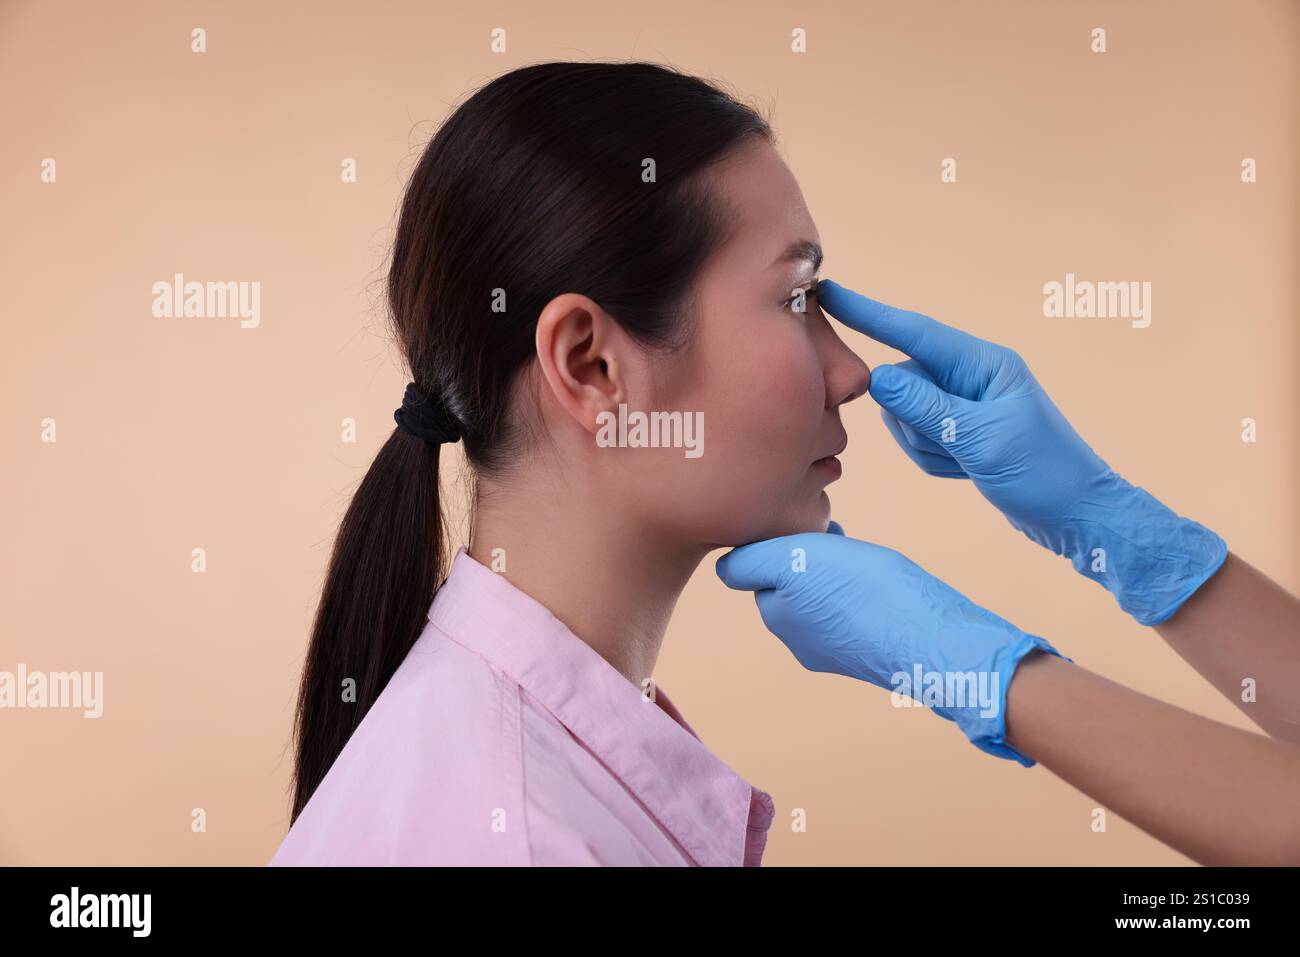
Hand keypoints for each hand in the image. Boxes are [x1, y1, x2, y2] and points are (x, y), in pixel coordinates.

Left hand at [715, 521, 1068, 765]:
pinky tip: (881, 577)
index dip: (778, 541)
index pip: (757, 568)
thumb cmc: (864, 592)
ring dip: (834, 565)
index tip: (801, 529)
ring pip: (822, 590)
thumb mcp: (795, 562)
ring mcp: (837, 647)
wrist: (934, 638)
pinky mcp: (871, 647)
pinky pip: (852, 606)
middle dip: (805, 553)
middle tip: (833, 534)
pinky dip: (860, 584)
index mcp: (777, 617)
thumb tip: (726, 567)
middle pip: (790, 580)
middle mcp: (800, 639)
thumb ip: (752, 562)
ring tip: (858, 552)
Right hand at [816, 278, 1226, 626]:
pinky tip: (965, 470)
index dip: (869, 313)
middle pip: (901, 382)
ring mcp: (962, 404)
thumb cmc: (1043, 473)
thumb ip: (925, 407)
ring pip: (903, 414)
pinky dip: (932, 459)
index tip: (830, 291)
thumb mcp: (980, 440)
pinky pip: (916, 438)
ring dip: (923, 444)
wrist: (1077, 514)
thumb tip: (876, 377)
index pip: (914, 332)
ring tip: (963, 462)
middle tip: (950, 447)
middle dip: (911, 420)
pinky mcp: (958, 430)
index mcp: (983, 364)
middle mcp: (969, 377)